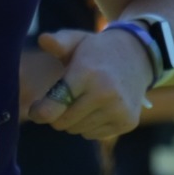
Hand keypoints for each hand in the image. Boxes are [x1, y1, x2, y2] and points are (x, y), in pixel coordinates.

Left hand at [25, 27, 152, 139]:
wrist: (138, 56)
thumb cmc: (97, 51)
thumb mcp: (78, 40)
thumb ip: (58, 42)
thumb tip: (43, 39)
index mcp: (87, 73)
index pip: (54, 106)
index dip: (39, 112)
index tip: (35, 110)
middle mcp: (105, 93)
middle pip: (63, 122)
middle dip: (57, 114)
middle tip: (62, 100)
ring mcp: (119, 110)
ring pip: (77, 130)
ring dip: (73, 120)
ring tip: (82, 100)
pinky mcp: (127, 122)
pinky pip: (93, 135)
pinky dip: (89, 125)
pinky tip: (98, 107)